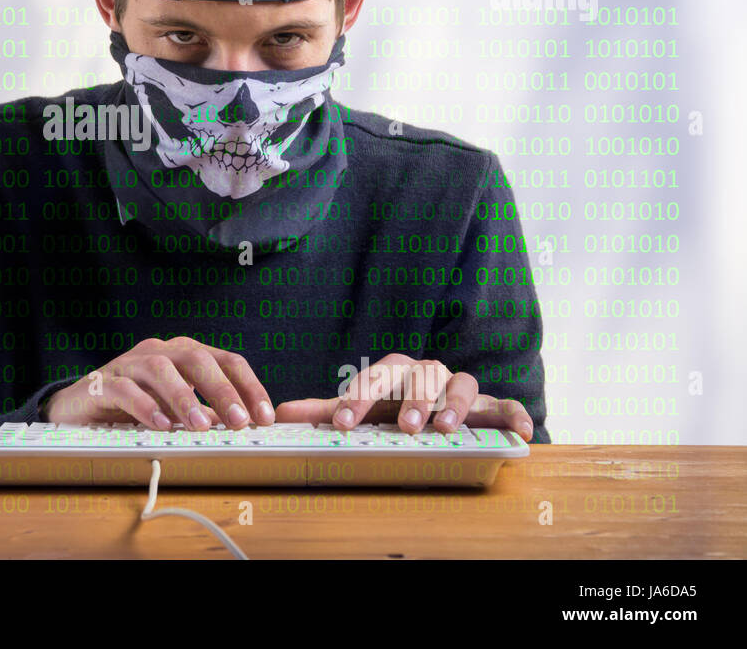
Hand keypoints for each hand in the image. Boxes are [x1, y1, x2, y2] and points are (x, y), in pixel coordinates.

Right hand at [41, 336, 276, 430]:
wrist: (78, 409)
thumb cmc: (134, 407)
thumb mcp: (176, 409)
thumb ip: (206, 413)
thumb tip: (244, 429)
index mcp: (183, 355)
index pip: (225, 360)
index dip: (248, 386)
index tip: (265, 417)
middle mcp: (159, 353)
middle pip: (196, 359)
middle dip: (221, 390)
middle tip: (239, 422)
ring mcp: (129, 364)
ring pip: (160, 369)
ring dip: (184, 398)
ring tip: (200, 426)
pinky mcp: (102, 383)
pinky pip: (125, 389)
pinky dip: (145, 406)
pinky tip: (160, 426)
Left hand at [272, 352, 534, 441]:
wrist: (440, 412)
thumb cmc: (396, 408)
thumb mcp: (363, 411)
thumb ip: (326, 411)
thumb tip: (280, 412)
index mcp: (394, 373)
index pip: (374, 377)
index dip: (357, 397)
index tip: (343, 423)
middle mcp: (427, 373)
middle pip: (419, 374)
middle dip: (411, 399)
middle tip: (404, 426)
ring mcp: (460, 386)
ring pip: (460, 382)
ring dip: (453, 403)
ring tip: (446, 428)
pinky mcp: (490, 404)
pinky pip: (506, 404)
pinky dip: (515, 414)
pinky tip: (524, 431)